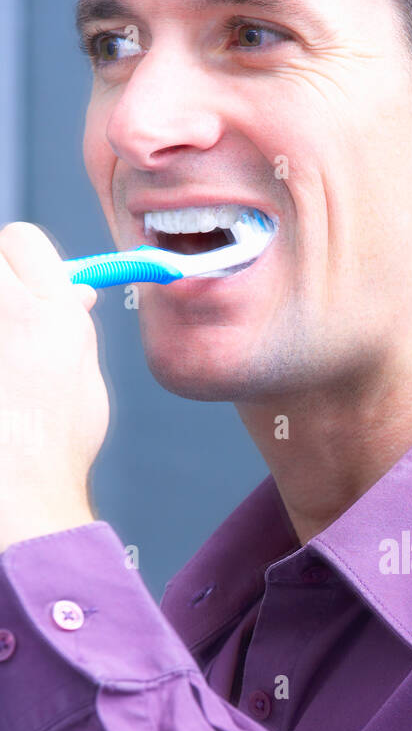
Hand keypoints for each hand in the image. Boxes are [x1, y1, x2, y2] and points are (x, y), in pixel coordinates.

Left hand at [0, 222, 109, 552]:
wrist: (13, 491)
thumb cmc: (50, 448)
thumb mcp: (84, 378)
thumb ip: (74, 326)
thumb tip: (74, 296)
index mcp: (51, 310)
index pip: (21, 240)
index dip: (22, 261)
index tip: (20, 282)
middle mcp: (3, 308)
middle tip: (6, 328)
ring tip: (2, 364)